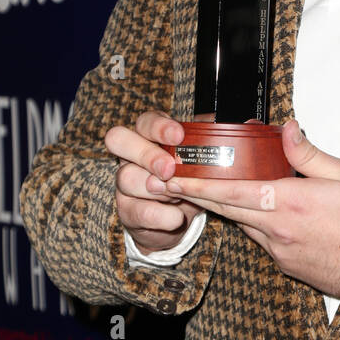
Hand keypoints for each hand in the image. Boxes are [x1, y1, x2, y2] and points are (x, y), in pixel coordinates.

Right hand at [105, 110, 203, 253]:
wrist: (177, 217)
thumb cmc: (189, 179)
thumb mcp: (199, 159)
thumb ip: (205, 141)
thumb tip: (220, 127)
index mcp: (149, 136)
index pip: (145, 121)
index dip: (158, 126)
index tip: (178, 136)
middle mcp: (131, 155)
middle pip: (119, 140)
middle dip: (147, 154)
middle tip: (169, 169)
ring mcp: (125, 182)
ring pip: (126, 178)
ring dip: (155, 189)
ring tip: (177, 196)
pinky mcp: (127, 210)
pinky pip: (137, 211)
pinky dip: (160, 216)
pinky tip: (176, 217)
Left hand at [163, 120, 339, 302]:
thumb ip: (309, 154)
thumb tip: (287, 130)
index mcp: (291, 204)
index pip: (231, 192)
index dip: (198, 185)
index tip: (172, 177)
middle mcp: (279, 232)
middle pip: (227, 211)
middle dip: (197, 196)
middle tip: (169, 184)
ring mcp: (282, 254)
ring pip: (246, 226)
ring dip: (229, 209)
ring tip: (214, 191)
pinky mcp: (290, 267)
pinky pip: (265, 241)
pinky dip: (257, 225)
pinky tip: (264, 213)